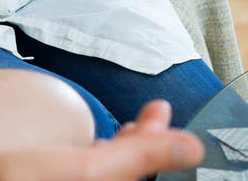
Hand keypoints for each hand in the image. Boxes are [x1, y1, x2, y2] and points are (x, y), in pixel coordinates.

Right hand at [0, 100, 203, 180]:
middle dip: (143, 140)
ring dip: (123, 146)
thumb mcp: (85, 170)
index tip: (160, 107)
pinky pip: (85, 172)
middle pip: (126, 171)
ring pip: (107, 171)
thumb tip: (193, 147)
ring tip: (132, 126)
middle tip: (153, 111)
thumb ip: (138, 157)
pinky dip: (98, 154)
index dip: (159, 140)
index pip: (142, 170)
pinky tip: (96, 144)